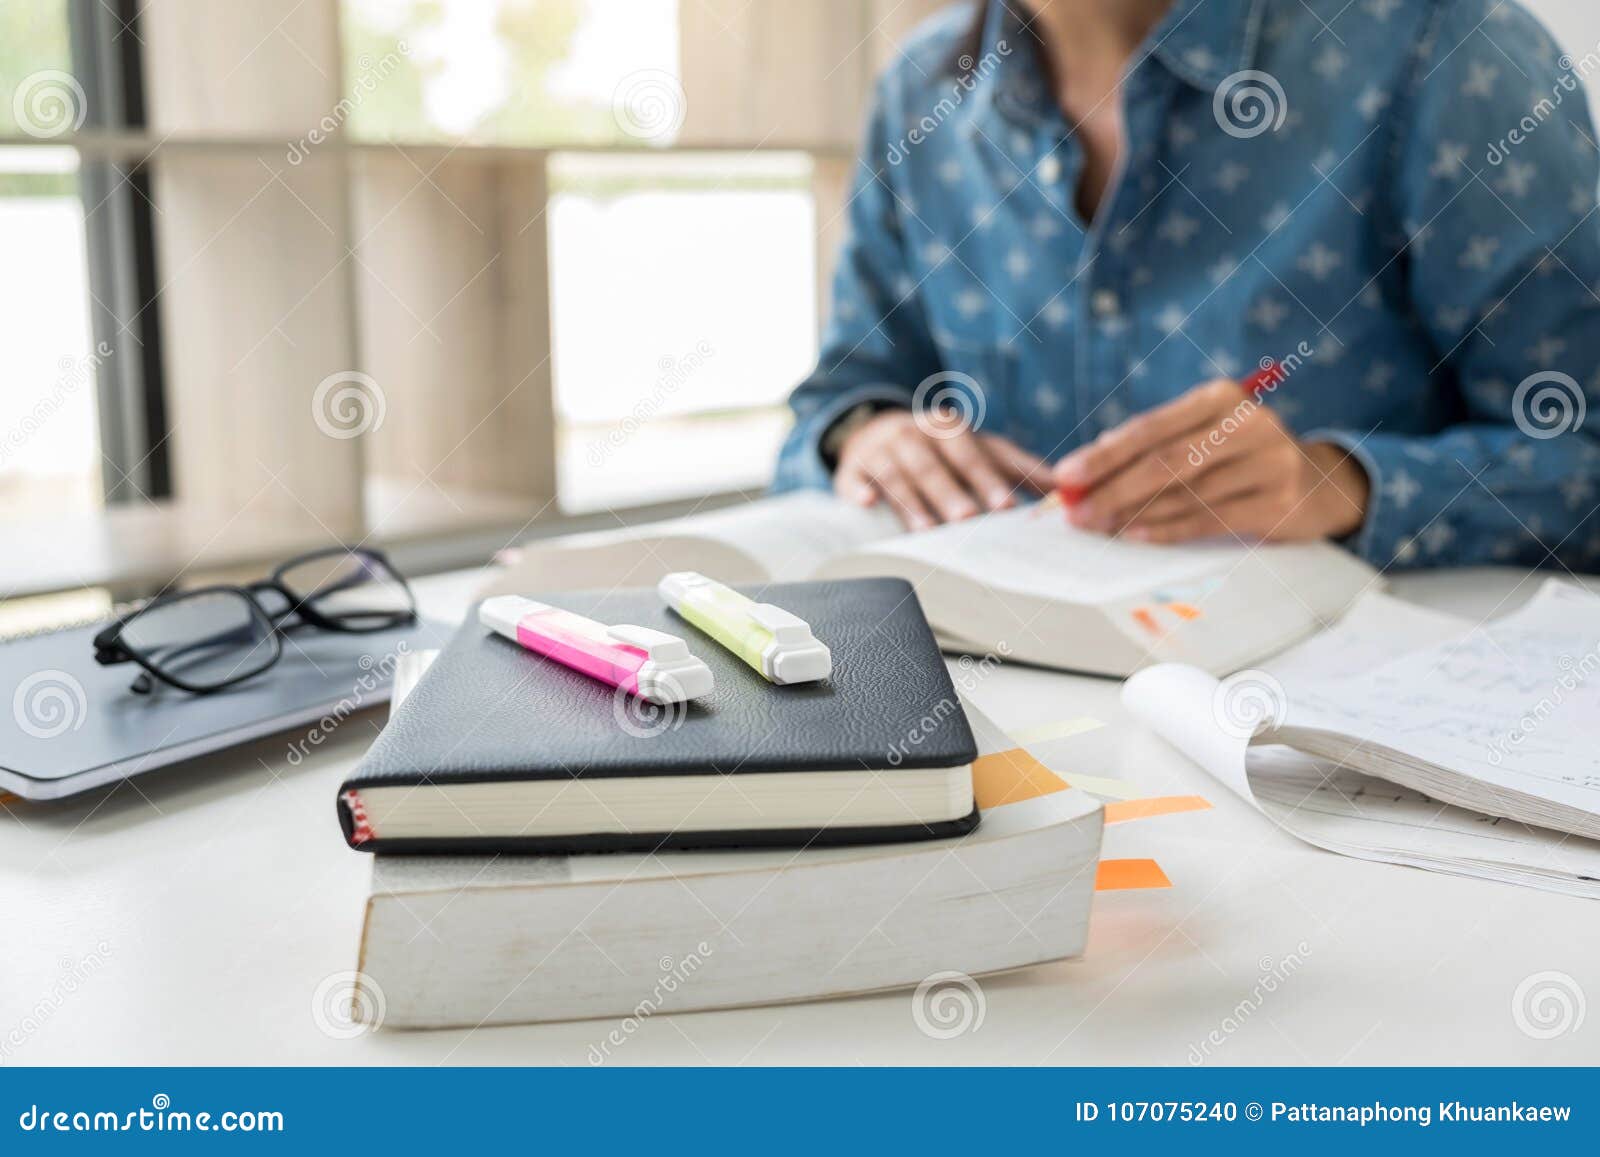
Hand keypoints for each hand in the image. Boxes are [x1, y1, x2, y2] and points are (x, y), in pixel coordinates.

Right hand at [835, 409, 1052, 529]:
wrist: (874, 433)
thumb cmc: (938, 449)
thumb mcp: (976, 448)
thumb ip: (1016, 466)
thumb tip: (1063, 488)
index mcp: (948, 427)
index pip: (971, 454)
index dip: (988, 480)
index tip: (1006, 507)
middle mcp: (914, 433)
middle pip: (934, 465)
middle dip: (951, 492)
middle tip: (968, 519)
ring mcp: (881, 450)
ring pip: (897, 475)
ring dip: (911, 503)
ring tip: (926, 530)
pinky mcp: (853, 468)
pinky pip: (854, 480)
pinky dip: (860, 490)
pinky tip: (868, 504)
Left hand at [1052, 379, 1369, 542]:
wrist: (1317, 484)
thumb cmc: (1238, 458)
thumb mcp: (1202, 436)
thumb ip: (1151, 447)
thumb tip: (1086, 472)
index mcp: (1220, 398)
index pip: (1151, 428)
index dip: (1104, 454)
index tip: (1066, 476)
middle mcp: (1248, 424)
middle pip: (1165, 461)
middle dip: (1112, 489)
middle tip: (1075, 512)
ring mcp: (1269, 463)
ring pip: (1185, 494)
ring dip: (1133, 514)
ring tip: (1099, 526)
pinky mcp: (1279, 503)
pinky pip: (1209, 519)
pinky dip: (1168, 530)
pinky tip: (1136, 535)